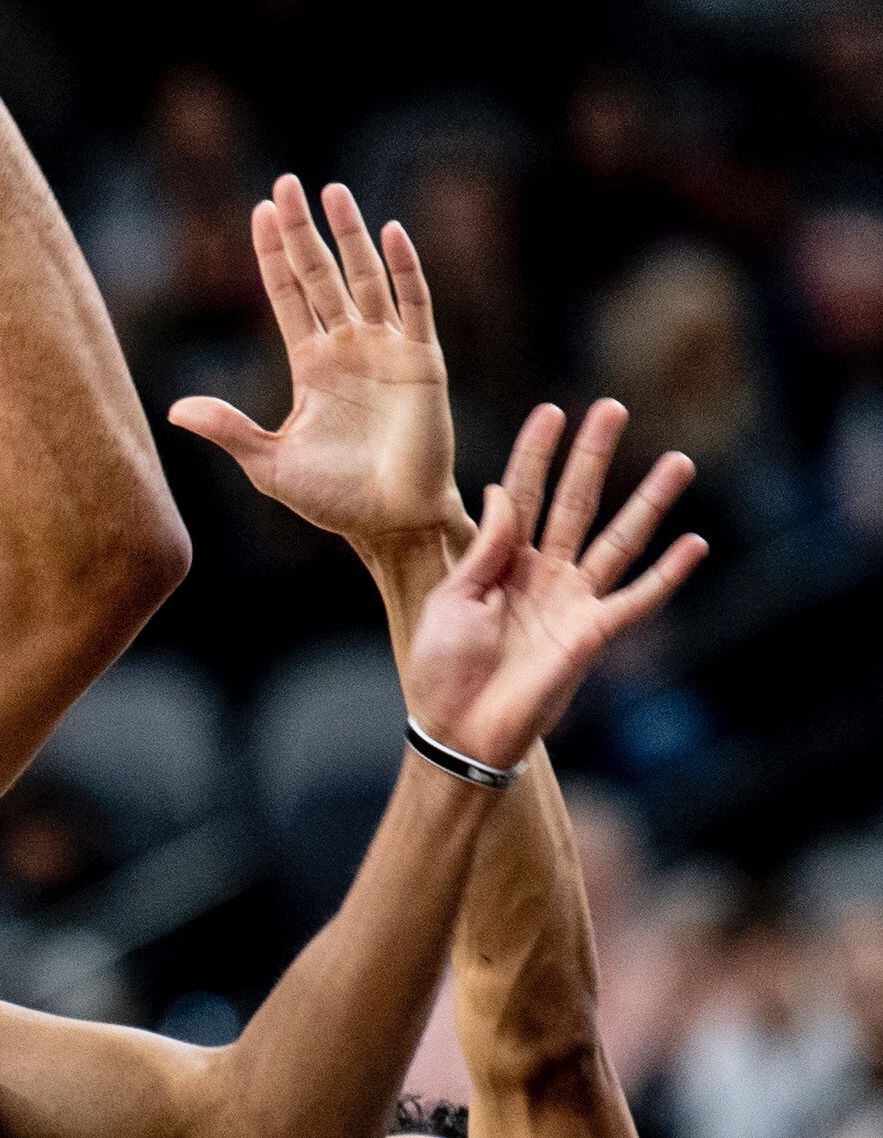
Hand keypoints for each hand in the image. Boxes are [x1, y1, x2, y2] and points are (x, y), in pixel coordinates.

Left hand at [169, 175, 466, 549]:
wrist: (389, 523)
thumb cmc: (333, 499)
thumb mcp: (268, 463)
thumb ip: (228, 430)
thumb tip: (175, 409)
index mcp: (311, 364)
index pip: (287, 295)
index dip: (273, 255)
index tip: (258, 211)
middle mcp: (348, 347)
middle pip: (320, 273)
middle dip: (302, 230)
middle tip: (286, 182)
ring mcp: (386, 350)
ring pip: (365, 278)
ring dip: (350, 235)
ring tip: (331, 191)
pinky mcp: (422, 362)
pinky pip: (414, 306)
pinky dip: (405, 270)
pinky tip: (391, 232)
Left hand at [404, 400, 707, 770]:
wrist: (458, 730)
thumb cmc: (442, 667)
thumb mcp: (451, 597)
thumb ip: (485, 546)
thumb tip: (500, 489)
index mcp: (501, 561)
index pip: (523, 493)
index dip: (536, 454)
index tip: (552, 410)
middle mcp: (543, 573)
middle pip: (576, 502)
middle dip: (593, 456)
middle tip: (613, 408)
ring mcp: (572, 602)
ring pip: (618, 540)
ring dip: (648, 502)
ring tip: (678, 460)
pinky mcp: (592, 635)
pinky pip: (637, 599)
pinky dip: (668, 574)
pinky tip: (695, 543)